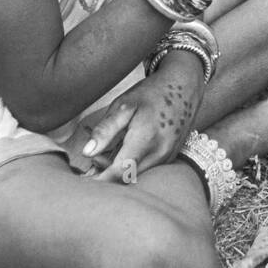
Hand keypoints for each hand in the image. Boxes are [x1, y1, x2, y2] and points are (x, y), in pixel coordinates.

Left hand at [76, 52, 203, 182]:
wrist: (184, 86)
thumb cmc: (151, 93)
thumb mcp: (123, 105)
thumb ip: (105, 130)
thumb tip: (87, 153)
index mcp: (145, 140)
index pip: (119, 173)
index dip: (100, 180)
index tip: (83, 181)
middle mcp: (160, 153)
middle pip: (127, 178)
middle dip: (107, 175)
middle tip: (93, 162)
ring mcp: (167, 157)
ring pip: (137, 176)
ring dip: (120, 171)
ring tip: (107, 154)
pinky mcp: (171, 157)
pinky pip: (147, 169)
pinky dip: (132, 166)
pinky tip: (124, 152)